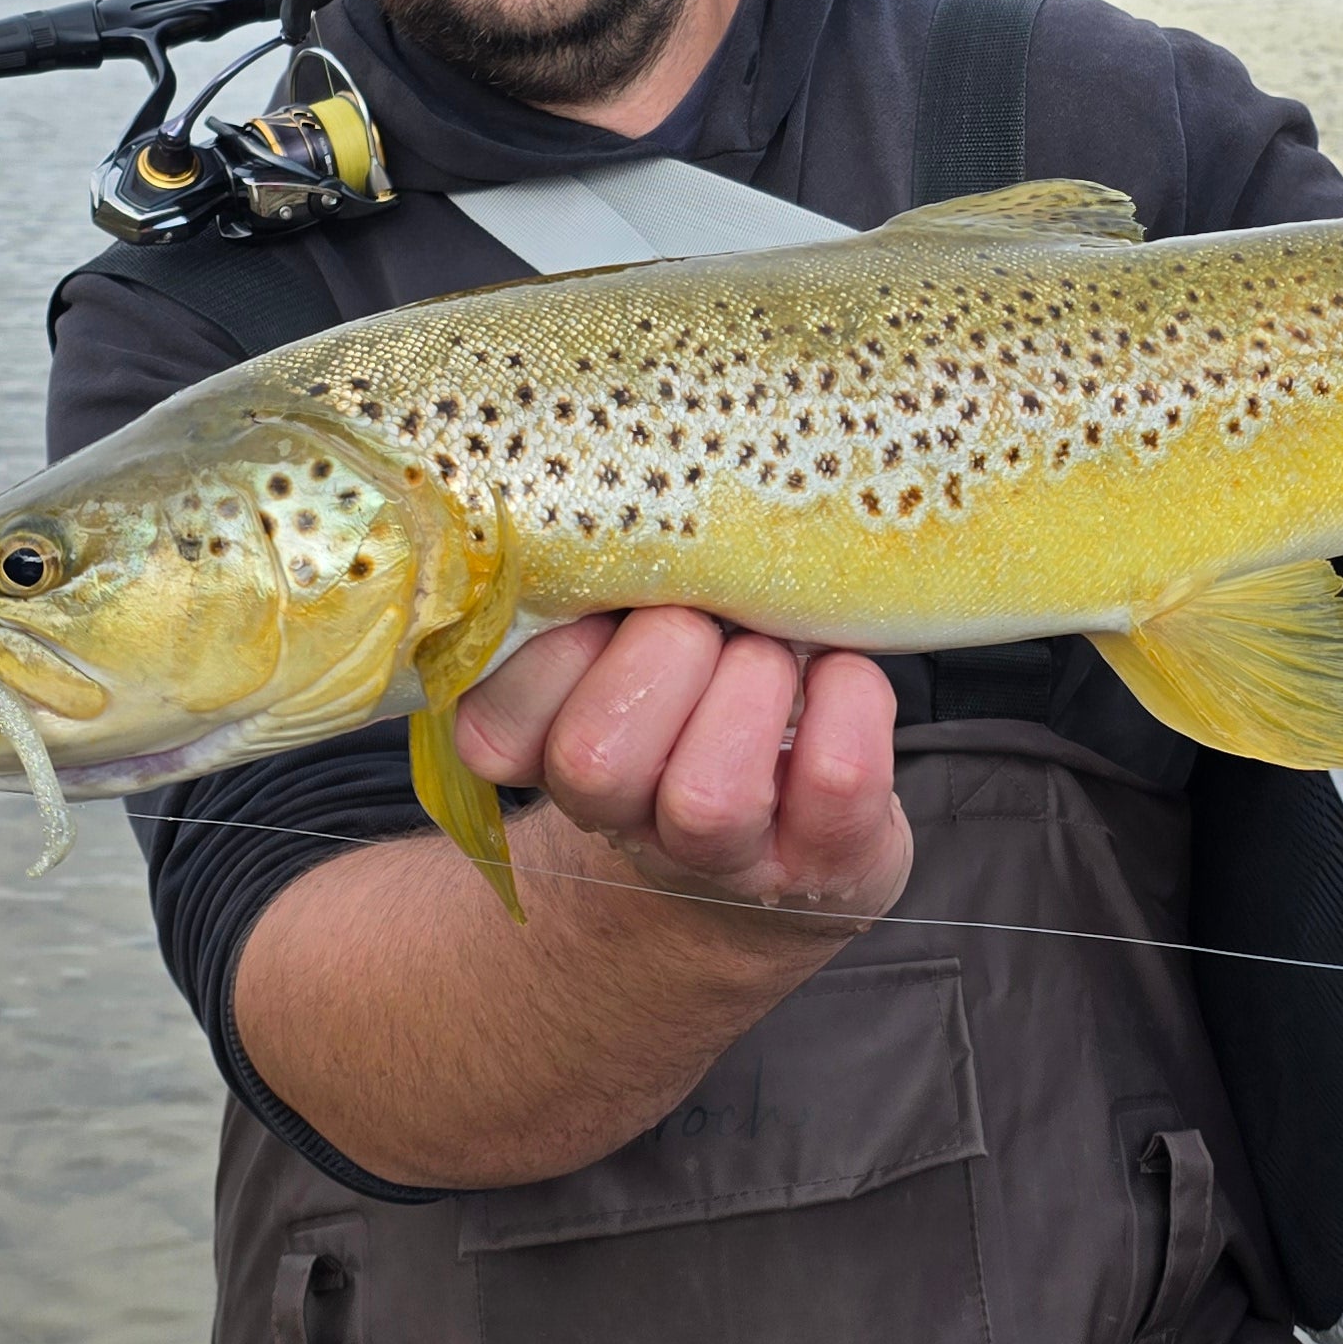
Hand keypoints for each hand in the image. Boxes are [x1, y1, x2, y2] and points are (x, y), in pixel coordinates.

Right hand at [454, 610, 911, 918]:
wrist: (794, 831)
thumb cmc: (692, 690)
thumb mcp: (621, 630)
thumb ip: (601, 579)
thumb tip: (627, 483)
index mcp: (546, 754)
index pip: (493, 726)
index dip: (553, 646)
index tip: (607, 600)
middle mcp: (620, 821)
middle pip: (594, 759)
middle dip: (663, 653)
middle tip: (704, 620)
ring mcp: (722, 858)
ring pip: (710, 795)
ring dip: (753, 686)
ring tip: (773, 653)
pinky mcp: (826, 860)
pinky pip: (834, 777)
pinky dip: (849, 699)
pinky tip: (840, 675)